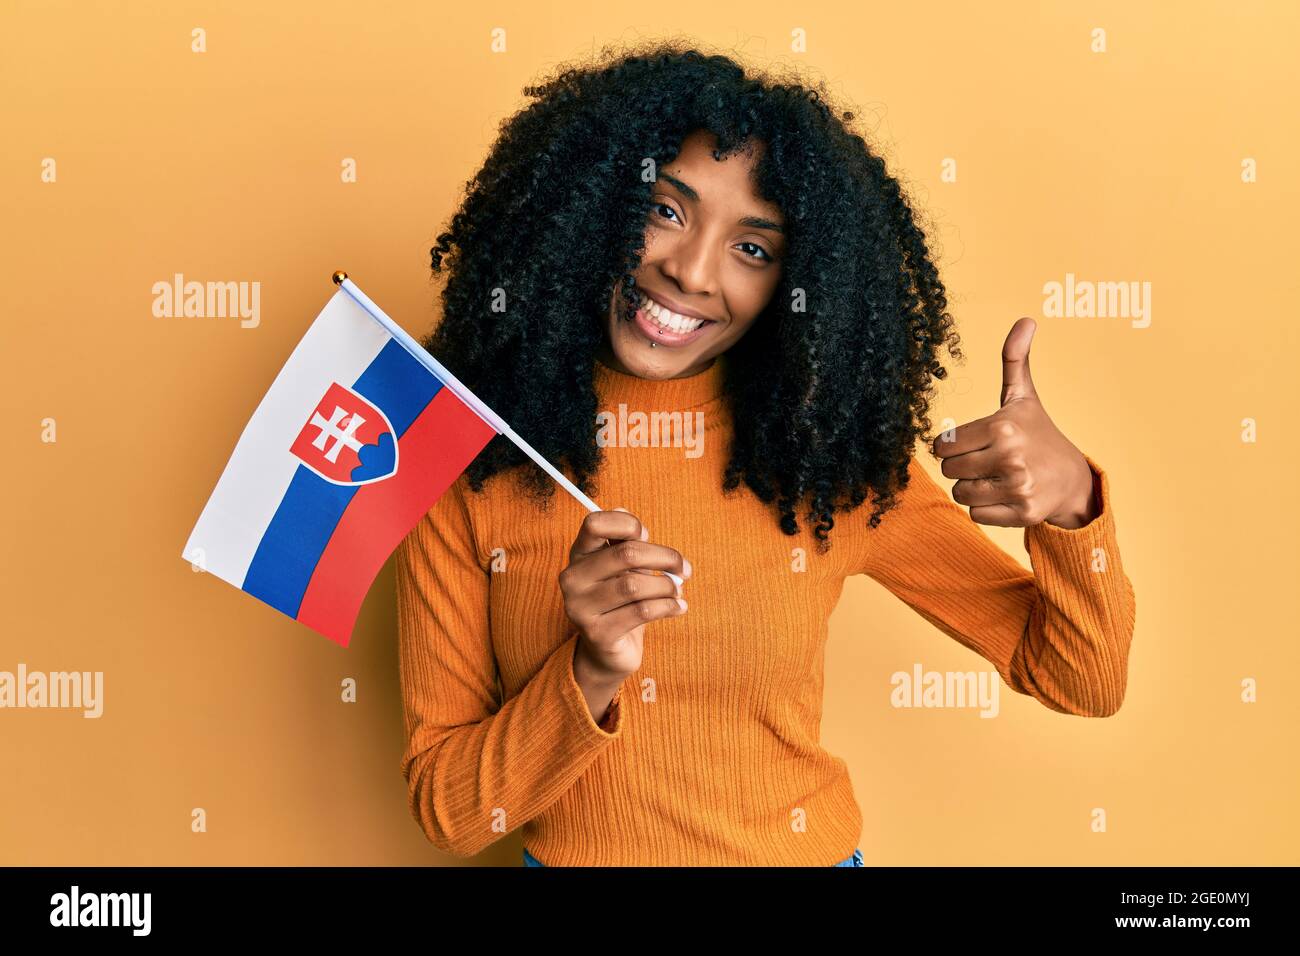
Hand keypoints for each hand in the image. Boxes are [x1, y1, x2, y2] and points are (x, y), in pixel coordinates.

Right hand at [560, 508, 690, 681]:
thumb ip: (631, 544)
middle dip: (665, 557)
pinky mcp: (597, 633)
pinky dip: (668, 607)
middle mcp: (572, 578)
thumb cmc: (622, 600)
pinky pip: (642, 612)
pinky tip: (678, 607)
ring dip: (667, 586)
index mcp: (579, 554)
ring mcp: (580, 607)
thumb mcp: (626, 567)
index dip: (628, 524)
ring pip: (635, 585)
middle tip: (684, 568)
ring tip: (677, 591)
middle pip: (627, 553)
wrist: (609, 650)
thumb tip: (640, 530)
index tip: (648, 536)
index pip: (594, 523)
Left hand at [930, 317, 1098, 528]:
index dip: (951, 446)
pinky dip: (986, 509)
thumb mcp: (1024, 397)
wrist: (1074, 480)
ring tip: (996, 478)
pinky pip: (976, 515)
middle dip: (962, 468)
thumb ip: (1015, 360)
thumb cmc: (1039, 434)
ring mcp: (1017, 487)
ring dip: (972, 489)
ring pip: (960, 494)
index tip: (973, 443)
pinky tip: (1006, 496)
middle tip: (987, 462)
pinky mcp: (1022, 513)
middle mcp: (1009, 457)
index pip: (943, 445)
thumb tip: (1026, 319)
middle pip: (949, 471)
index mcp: (1002, 427)